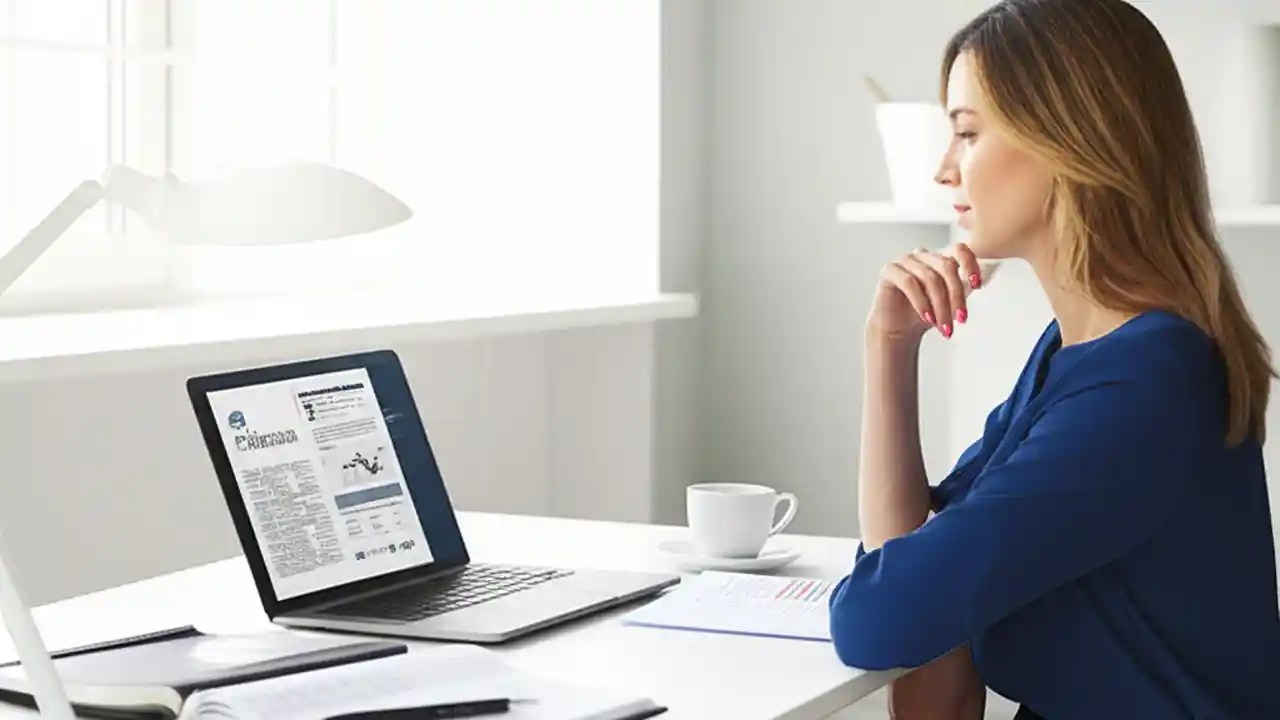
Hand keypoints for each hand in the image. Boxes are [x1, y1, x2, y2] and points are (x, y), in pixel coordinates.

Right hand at [867, 243, 985, 343]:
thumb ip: (966, 285)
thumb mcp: (952, 300)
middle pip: (946, 268)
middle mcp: (922, 255)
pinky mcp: (889, 271)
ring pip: (930, 278)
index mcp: (939, 257)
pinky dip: (922, 303)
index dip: (971, 264)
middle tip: (961, 320)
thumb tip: (990, 272)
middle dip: (956, 297)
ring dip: (940, 306)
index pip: (959, 249)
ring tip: (944, 328)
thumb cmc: (927, 314)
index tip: (977, 285)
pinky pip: (909, 283)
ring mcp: (904, 260)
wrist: (899, 331)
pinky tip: (928, 319)